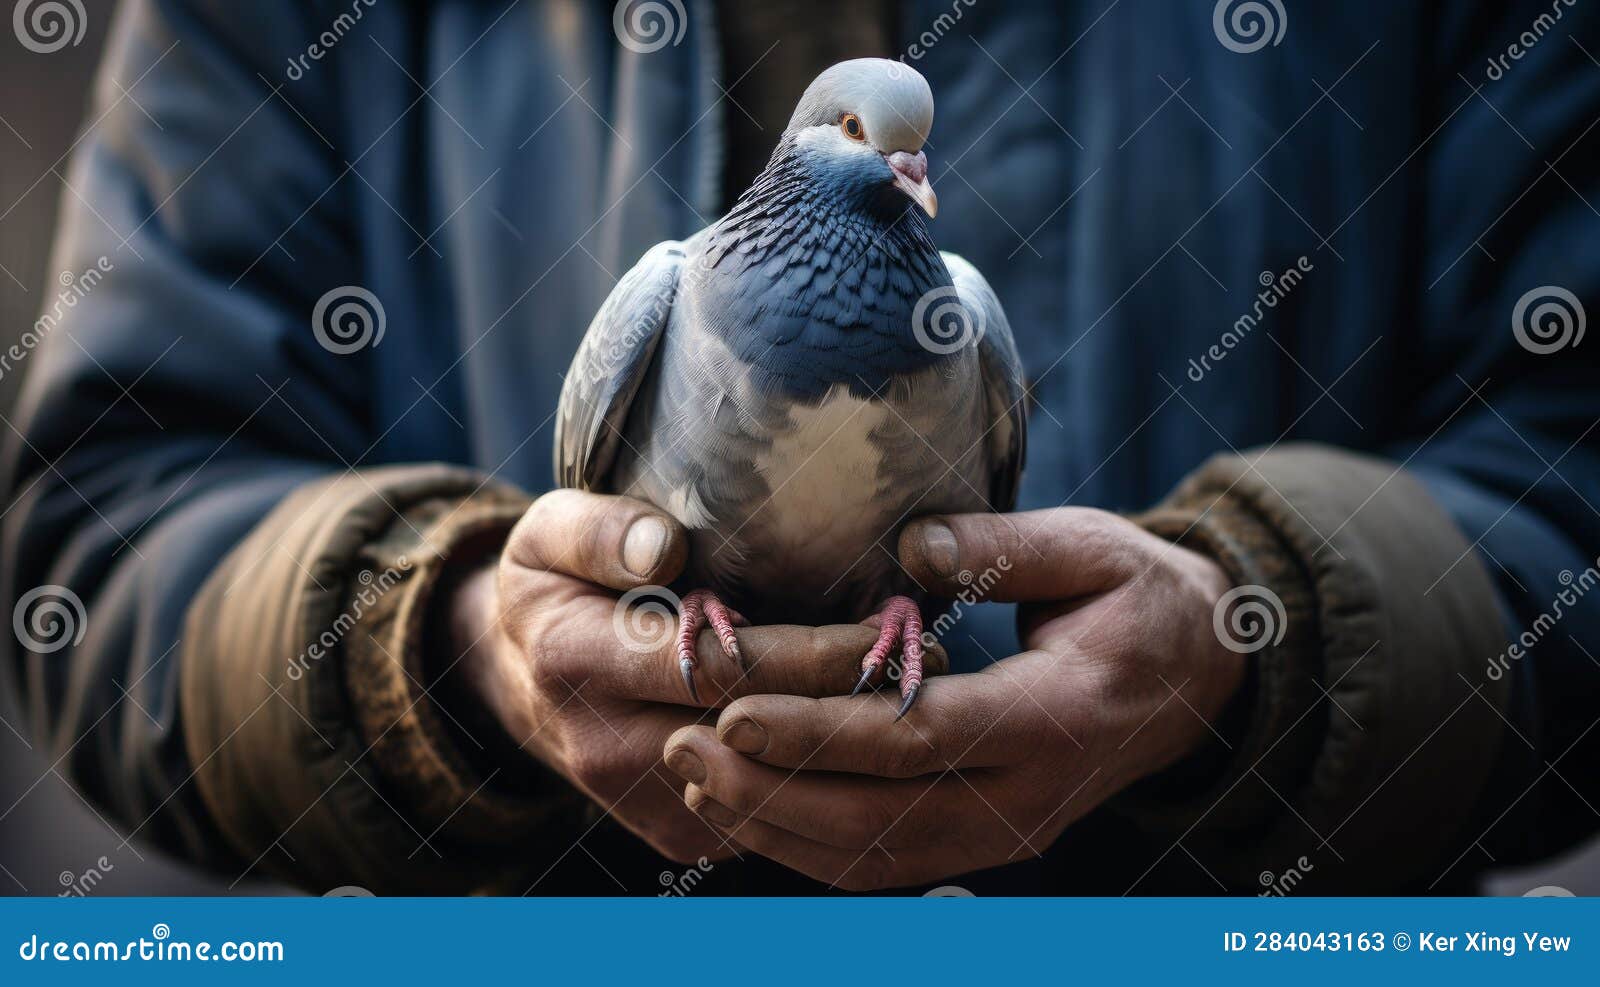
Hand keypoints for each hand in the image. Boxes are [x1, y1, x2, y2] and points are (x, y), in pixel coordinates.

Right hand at [447, 489, 945, 863]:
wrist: (521, 680)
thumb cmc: (555, 587)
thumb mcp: (551, 533)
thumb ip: (602, 531)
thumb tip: (666, 545)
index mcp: (578, 661)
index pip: (717, 665)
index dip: (810, 651)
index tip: (884, 625)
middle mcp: (606, 747)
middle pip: (756, 730)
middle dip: (849, 697)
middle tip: (929, 657)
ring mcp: (641, 803)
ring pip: (770, 786)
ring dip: (847, 746)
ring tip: (915, 693)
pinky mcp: (674, 836)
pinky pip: (767, 819)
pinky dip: (821, 780)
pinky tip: (870, 737)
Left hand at [663, 508, 1244, 888]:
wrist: (1202, 679)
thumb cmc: (1140, 599)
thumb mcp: (1095, 548)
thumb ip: (1007, 545)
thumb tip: (910, 542)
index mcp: (1056, 717)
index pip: (919, 739)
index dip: (822, 733)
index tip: (733, 708)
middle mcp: (1028, 797)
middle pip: (880, 816)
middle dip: (769, 789)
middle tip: (678, 746)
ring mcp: (1008, 832)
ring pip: (873, 858)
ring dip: (774, 828)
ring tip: (690, 777)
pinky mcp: (987, 841)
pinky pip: (886, 864)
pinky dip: (808, 848)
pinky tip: (745, 811)